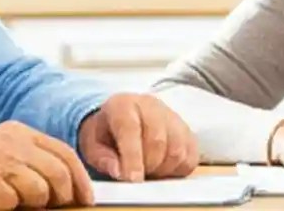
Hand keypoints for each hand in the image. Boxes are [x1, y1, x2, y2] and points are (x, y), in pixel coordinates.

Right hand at [0, 120, 93, 209]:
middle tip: (52, 208)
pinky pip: (10, 203)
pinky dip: (3, 208)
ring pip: (39, 191)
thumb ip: (29, 160)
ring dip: (29, 205)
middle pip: (58, 174)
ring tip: (9, 202)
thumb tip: (62, 186)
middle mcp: (14, 142)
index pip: (65, 153)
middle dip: (60, 197)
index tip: (85, 198)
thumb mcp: (0, 150)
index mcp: (21, 133)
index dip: (80, 178)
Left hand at [78, 93, 198, 181]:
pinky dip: (178, 168)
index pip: (131, 129)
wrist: (121, 118)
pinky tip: (163, 167)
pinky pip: (191, 155)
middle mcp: (151, 105)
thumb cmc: (105, 133)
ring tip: (148, 169)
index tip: (132, 179)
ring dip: (163, 168)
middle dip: (147, 166)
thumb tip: (119, 172)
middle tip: (136, 175)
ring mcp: (172, 116)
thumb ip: (102, 158)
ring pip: (177, 149)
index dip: (132, 156)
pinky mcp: (187, 130)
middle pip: (157, 141)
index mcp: (123, 105)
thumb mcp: (92, 144)